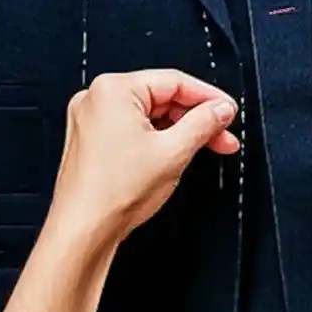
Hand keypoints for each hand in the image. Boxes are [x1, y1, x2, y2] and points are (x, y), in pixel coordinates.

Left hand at [46, 70, 238, 246]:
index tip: (228, 110)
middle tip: (222, 136)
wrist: (83, 230)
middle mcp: (97, 99)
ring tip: (203, 149)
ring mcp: (91, 120)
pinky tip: (175, 154)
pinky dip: (156, 140)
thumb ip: (203, 123)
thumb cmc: (113, 193)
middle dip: (196, 119)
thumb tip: (220, 108)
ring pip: (148, 116)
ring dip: (179, 131)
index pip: (174, 81)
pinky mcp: (91, 141)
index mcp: (113, 90)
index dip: (208, 97)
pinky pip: (132, 130)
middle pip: (161, 98)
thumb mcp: (174, 152)